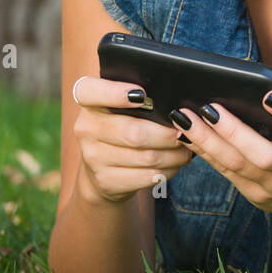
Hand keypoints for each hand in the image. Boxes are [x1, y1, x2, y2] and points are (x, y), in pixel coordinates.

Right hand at [70, 76, 192, 203]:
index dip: (115, 93)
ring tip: (185, 146)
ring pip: (147, 157)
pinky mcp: (106, 181)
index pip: (90, 91)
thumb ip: (142, 95)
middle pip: (134, 132)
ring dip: (175, 153)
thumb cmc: (122, 124)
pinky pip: (148, 176)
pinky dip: (169, 169)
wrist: (101, 167)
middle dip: (167, 134)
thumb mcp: (122, 104)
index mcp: (87, 100)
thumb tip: (176, 102)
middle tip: (185, 130)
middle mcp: (85, 128)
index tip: (142, 95)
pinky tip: (175, 162)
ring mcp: (93, 157)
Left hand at [169, 91, 271, 218]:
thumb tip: (252, 93)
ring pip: (237, 166)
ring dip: (207, 142)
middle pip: (264, 155)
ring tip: (184, 120)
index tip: (269, 97)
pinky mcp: (257, 197)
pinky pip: (227, 173)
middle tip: (206, 109)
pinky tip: (188, 137)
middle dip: (232, 132)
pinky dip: (205, 153)